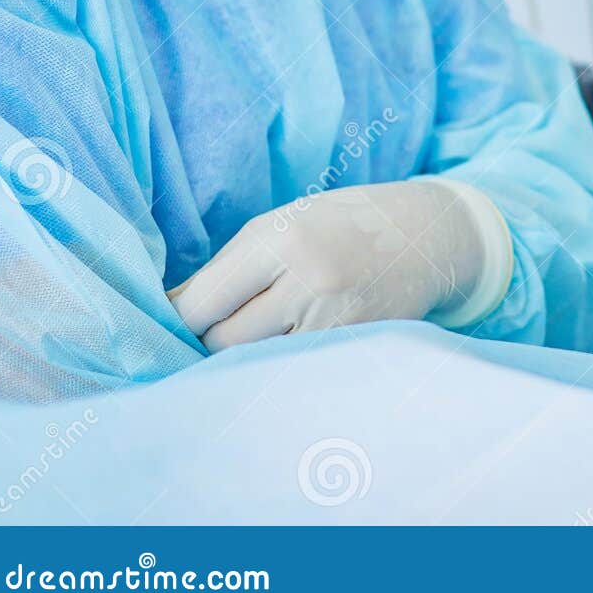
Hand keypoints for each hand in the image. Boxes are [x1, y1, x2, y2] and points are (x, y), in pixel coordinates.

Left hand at [170, 179, 512, 351]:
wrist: (427, 234)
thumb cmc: (342, 223)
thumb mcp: (281, 224)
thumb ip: (225, 268)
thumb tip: (164, 314)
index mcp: (282, 239)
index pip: (200, 305)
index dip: (179, 320)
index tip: (175, 323)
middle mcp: (310, 280)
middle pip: (224, 343)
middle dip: (213, 340)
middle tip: (224, 327)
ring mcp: (339, 319)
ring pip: (258, 363)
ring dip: (248, 356)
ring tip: (262, 335)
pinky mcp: (359, 345)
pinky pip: (296, 369)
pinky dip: (284, 363)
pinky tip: (292, 346)